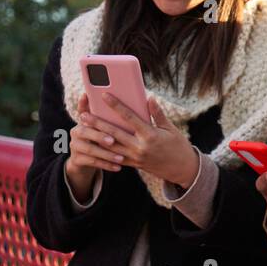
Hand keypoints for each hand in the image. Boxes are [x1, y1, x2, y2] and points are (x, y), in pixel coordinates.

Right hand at [64, 94, 123, 199]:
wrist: (85, 161)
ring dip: (106, 153)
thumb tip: (146, 99)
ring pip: (90, 149)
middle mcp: (77, 131)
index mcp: (84, 120)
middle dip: (100, 135)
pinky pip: (91, 162)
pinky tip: (118, 167)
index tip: (87, 95)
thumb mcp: (105, 127)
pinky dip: (106, 164)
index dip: (84, 103)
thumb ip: (116, 115)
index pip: (83, 109)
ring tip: (120, 157)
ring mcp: (75, 145)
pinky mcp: (77, 159)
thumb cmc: (103, 139)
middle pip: (86, 131)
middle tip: (113, 140)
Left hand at [79, 94, 199, 188]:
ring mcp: (135, 157)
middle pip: (114, 133)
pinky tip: (93, 143)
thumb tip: (149, 99)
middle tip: (84, 115)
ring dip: (96, 137)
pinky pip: (115, 157)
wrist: (182, 169)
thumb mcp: (171, 128)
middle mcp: (140, 147)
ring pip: (111, 147)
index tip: (104, 96)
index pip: (129, 117)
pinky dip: (103, 150)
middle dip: (98, 123)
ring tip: (84, 128)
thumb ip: (158, 114)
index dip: (116, 106)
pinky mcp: (133, 164)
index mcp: (150, 135)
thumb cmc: (178, 146)